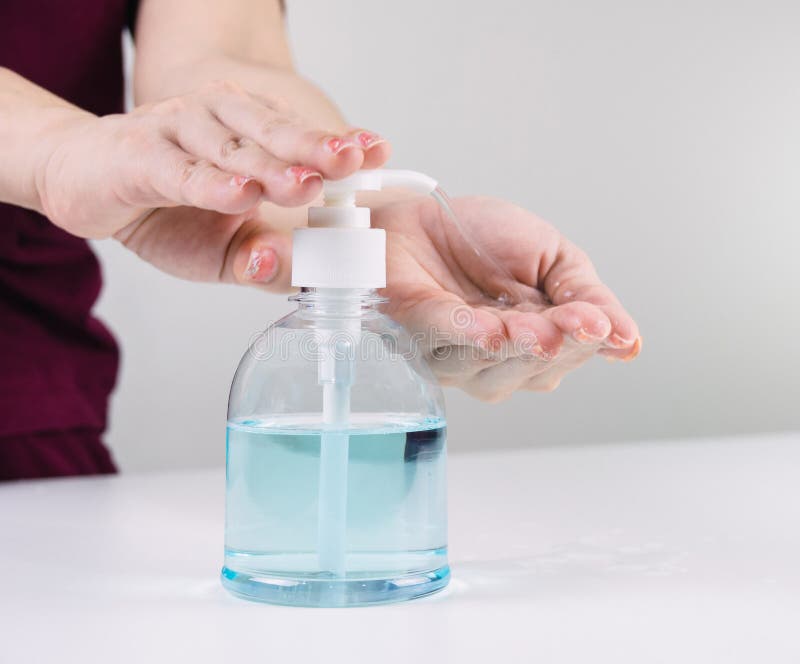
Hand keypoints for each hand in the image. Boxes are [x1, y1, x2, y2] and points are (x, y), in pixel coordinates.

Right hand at [35, 80, 389, 238]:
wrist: (84, 182)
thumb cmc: (162, 212)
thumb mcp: (223, 247)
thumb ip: (265, 261)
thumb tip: (303, 282)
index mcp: (247, 134)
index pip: (301, 139)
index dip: (339, 146)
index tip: (377, 152)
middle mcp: (219, 120)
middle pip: (276, 136)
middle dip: (317, 152)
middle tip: (353, 164)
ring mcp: (179, 130)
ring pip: (234, 150)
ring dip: (272, 168)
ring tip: (308, 184)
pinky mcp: (140, 154)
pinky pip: (182, 171)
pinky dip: (211, 184)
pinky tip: (240, 193)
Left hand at [371, 195, 640, 400]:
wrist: (428, 216)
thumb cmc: (484, 240)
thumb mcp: (553, 258)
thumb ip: (588, 297)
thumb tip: (630, 342)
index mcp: (536, 341)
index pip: (570, 351)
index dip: (585, 339)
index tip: (602, 326)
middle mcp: (496, 359)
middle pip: (530, 366)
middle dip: (553, 342)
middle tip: (575, 322)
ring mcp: (453, 353)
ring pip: (487, 361)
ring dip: (513, 343)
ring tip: (535, 326)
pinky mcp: (415, 331)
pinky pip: (441, 336)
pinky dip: (465, 332)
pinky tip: (489, 328)